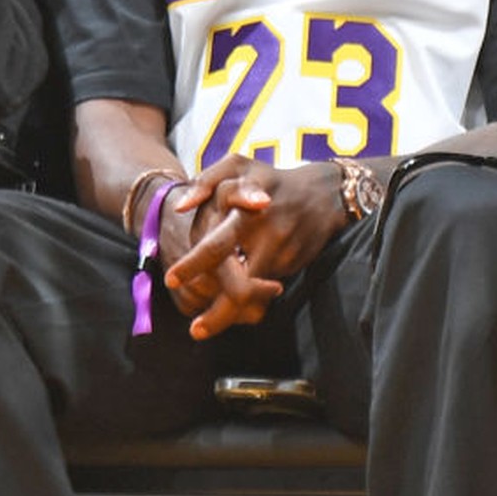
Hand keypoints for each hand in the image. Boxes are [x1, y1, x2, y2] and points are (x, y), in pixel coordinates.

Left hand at [164, 157, 346, 338]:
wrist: (326, 193)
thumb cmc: (270, 179)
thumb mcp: (238, 165)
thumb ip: (205, 181)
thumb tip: (181, 208)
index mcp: (247, 212)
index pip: (217, 244)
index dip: (193, 265)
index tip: (171, 280)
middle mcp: (267, 238)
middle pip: (240, 285)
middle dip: (218, 313)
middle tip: (195, 330)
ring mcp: (283, 256)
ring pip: (253, 296)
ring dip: (231, 313)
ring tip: (205, 327)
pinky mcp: (293, 268)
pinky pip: (266, 293)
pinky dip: (249, 303)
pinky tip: (233, 312)